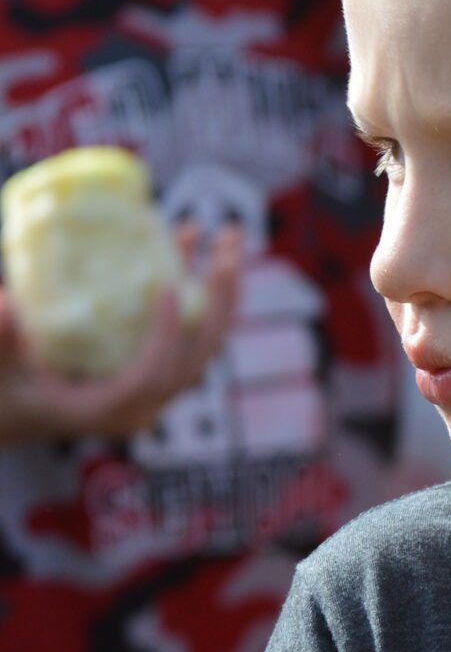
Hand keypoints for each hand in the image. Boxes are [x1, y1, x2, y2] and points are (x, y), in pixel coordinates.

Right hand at [0, 221, 241, 445]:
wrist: (18, 414)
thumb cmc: (7, 393)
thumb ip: (1, 343)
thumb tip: (3, 303)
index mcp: (110, 411)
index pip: (153, 377)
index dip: (167, 336)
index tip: (170, 287)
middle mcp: (145, 403)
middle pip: (198, 355)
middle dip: (218, 299)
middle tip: (226, 248)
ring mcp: (157, 388)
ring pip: (204, 340)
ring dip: (219, 288)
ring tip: (228, 238)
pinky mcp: (159, 369)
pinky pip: (193, 331)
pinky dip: (201, 290)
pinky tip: (193, 248)